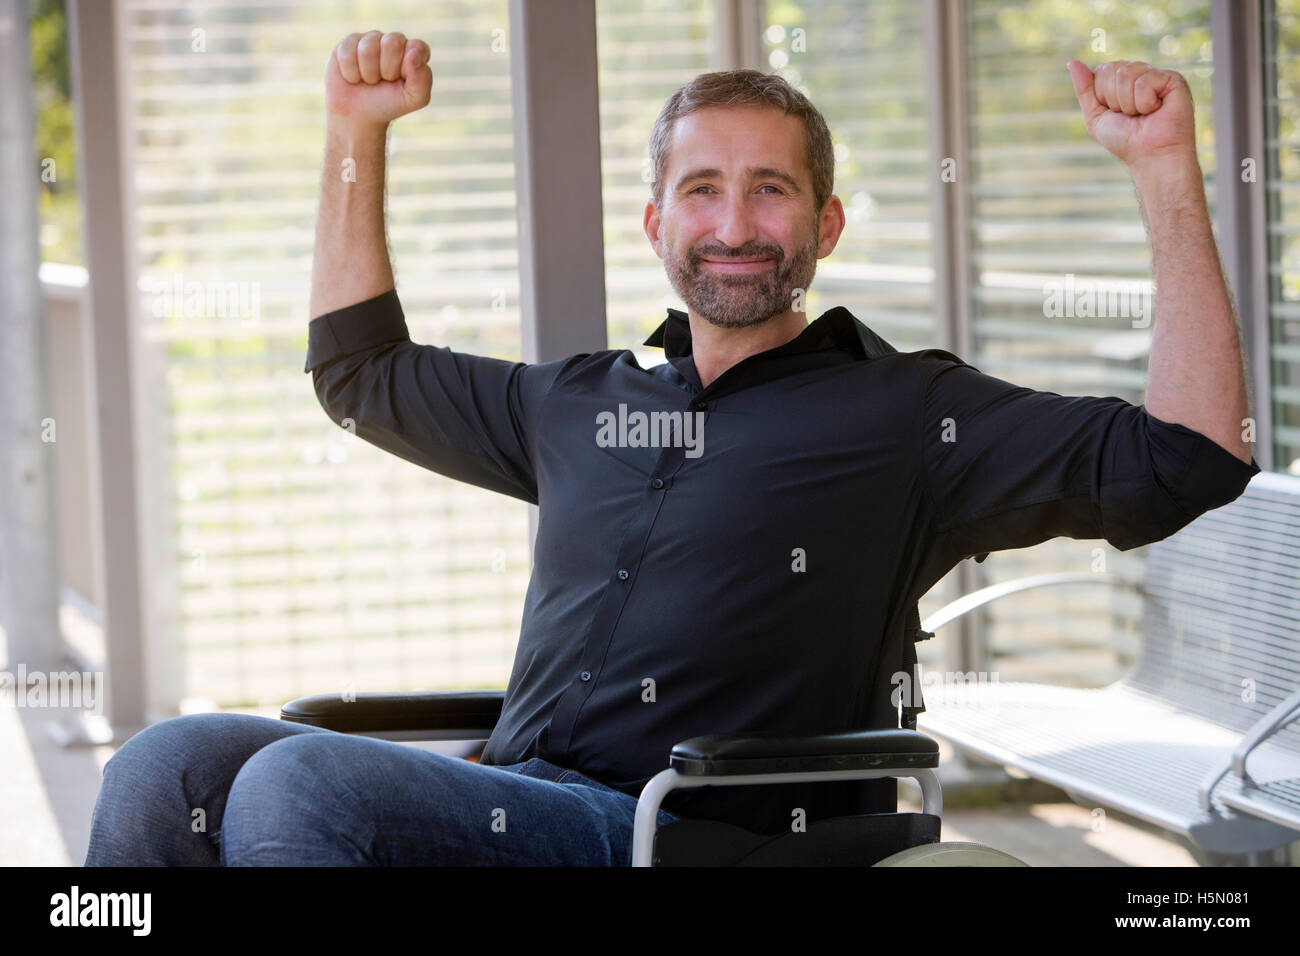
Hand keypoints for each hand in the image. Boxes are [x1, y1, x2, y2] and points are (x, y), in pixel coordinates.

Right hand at [325, 31, 431, 129]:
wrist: (358, 114)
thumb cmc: (389, 104)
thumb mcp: (414, 98)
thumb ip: (422, 78)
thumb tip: (412, 54)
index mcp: (415, 51)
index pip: (417, 47)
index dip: (407, 67)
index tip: (401, 81)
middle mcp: (394, 41)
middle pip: (392, 42)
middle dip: (386, 70)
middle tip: (383, 81)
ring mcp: (371, 39)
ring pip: (368, 48)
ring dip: (368, 73)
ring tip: (369, 80)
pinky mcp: (350, 42)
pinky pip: (348, 52)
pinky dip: (351, 72)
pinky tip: (354, 77)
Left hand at [1066, 60, 1196, 170]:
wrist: (1151, 156)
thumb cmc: (1126, 140)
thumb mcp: (1096, 116)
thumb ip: (1084, 90)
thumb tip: (1072, 62)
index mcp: (1124, 81)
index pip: (1101, 71)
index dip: (1103, 96)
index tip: (1117, 113)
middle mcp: (1141, 73)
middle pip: (1111, 70)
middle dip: (1114, 99)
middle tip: (1131, 115)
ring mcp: (1158, 75)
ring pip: (1126, 74)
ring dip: (1128, 103)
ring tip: (1143, 114)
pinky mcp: (1173, 79)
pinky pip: (1144, 81)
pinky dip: (1144, 102)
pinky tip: (1156, 110)